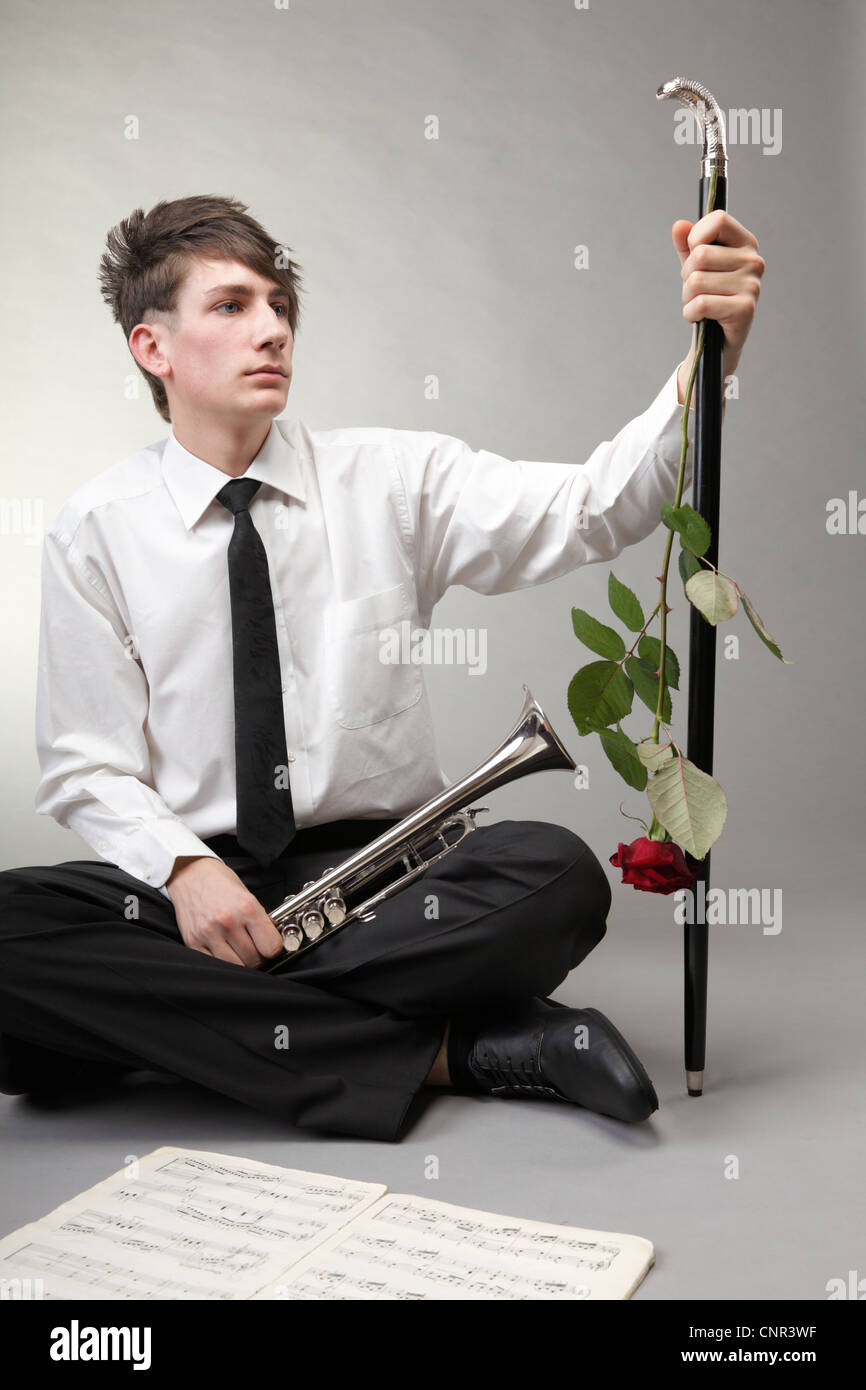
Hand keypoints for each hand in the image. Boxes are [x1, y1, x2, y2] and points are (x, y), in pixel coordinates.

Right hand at [165, 856, 284, 967]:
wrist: (190, 874)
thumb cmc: (220, 883)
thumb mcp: (248, 895)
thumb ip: (261, 920)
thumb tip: (274, 942)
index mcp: (246, 907)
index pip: (271, 946)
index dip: (274, 949)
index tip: (271, 946)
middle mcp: (228, 921)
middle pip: (254, 959)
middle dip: (258, 957)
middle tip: (255, 948)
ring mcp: (209, 933)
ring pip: (235, 966)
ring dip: (241, 962)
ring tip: (239, 950)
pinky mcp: (193, 942)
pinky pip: (214, 964)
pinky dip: (222, 962)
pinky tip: (224, 950)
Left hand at [673, 210, 764, 386]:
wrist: (718, 341)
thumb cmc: (709, 297)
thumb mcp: (694, 268)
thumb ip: (686, 245)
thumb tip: (679, 226)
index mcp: (746, 244)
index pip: (718, 219)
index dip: (696, 237)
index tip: (694, 254)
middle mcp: (754, 261)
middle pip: (700, 255)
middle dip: (687, 276)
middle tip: (695, 290)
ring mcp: (752, 285)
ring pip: (696, 281)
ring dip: (687, 297)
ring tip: (698, 304)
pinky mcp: (745, 309)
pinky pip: (700, 304)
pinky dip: (690, 313)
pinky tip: (699, 317)